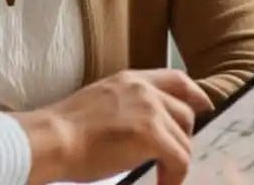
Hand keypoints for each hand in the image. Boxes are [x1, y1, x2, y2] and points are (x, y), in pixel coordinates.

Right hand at [15, 69, 214, 184]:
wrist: (50, 139)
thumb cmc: (64, 130)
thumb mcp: (99, 102)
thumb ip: (125, 105)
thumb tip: (141, 127)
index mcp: (130, 79)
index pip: (176, 79)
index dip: (195, 95)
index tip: (203, 109)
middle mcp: (144, 89)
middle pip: (186, 111)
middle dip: (184, 137)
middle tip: (171, 157)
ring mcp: (149, 110)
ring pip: (184, 139)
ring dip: (177, 161)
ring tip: (163, 177)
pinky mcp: (151, 135)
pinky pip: (180, 159)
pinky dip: (175, 176)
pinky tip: (164, 184)